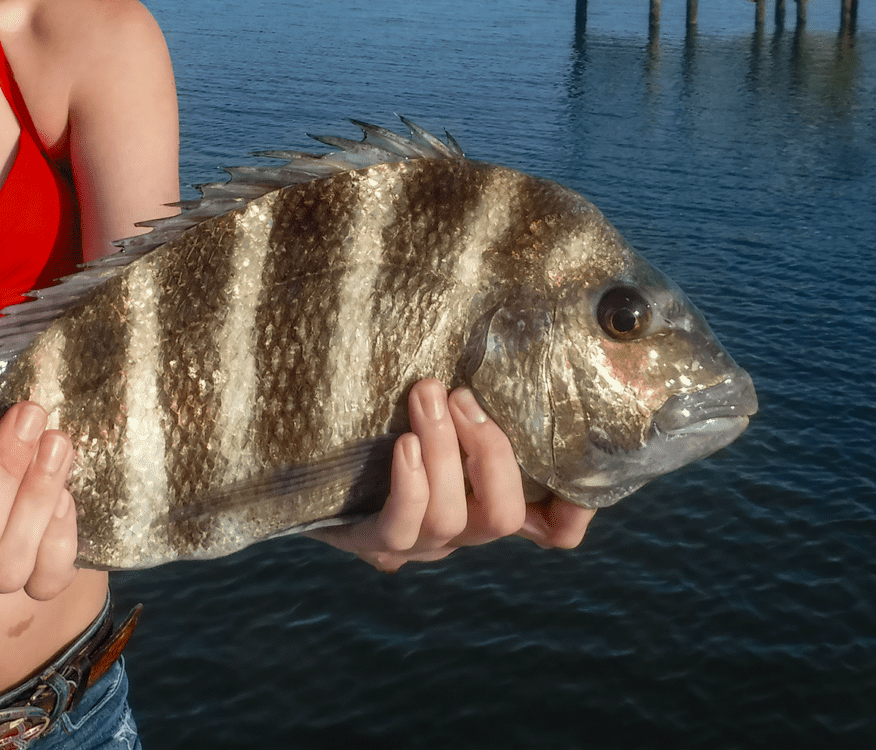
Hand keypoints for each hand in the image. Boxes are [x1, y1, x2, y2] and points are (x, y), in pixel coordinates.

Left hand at [316, 379, 595, 571]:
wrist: (302, 469)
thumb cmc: (382, 427)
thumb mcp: (434, 413)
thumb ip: (467, 395)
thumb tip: (500, 331)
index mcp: (485, 502)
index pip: (550, 528)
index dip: (574, 511)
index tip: (571, 458)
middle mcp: (461, 532)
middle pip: (503, 517)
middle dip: (489, 451)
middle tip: (461, 396)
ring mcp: (419, 544)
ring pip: (450, 518)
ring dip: (442, 450)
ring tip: (425, 395)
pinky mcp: (372, 543)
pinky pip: (402, 527)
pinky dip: (410, 485)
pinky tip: (404, 444)